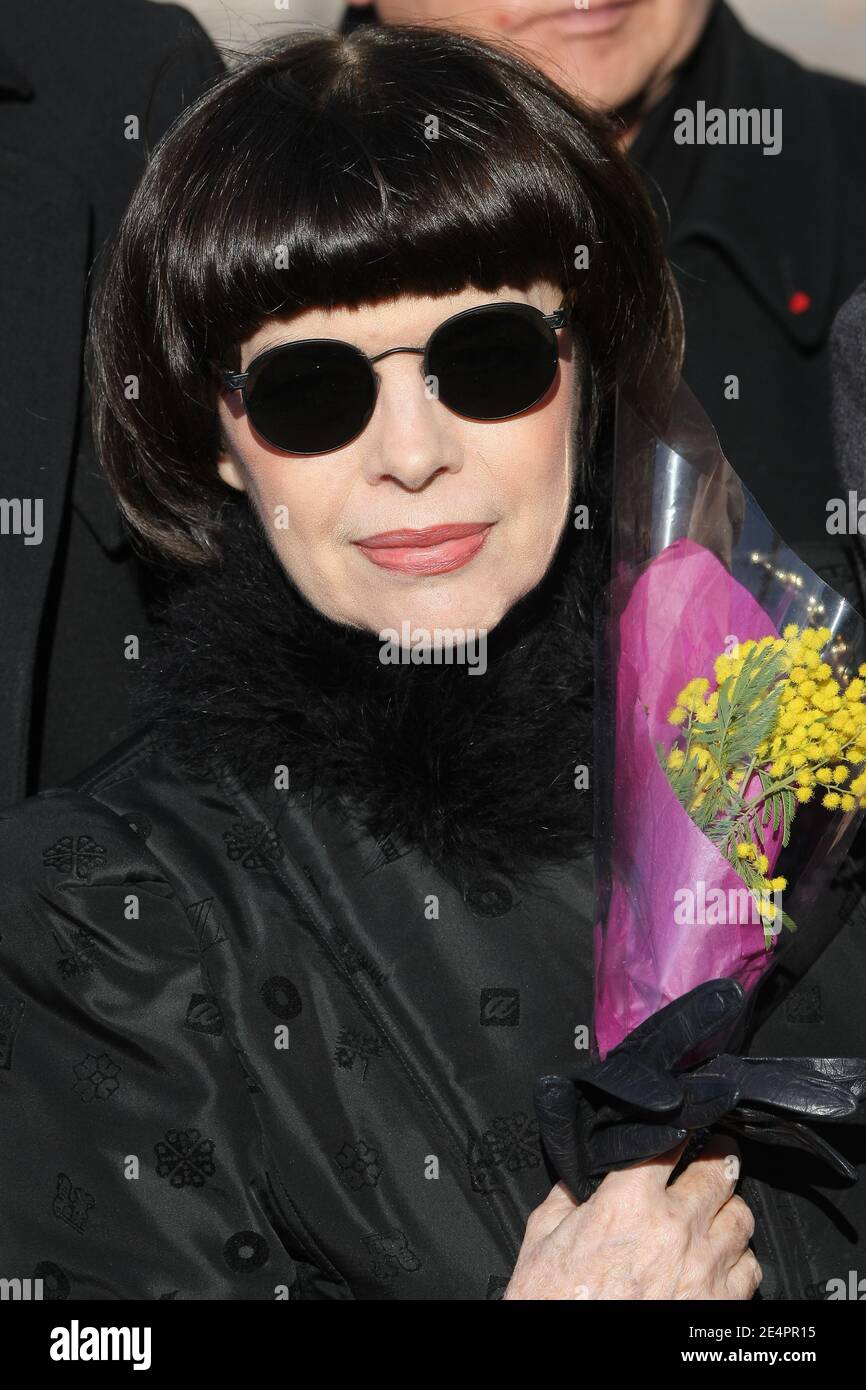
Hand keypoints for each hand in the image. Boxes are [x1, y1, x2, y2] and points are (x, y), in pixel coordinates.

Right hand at [502, 1135, 760, 1299]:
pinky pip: (750, 1267)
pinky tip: (719, 1257)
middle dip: (715, 1154)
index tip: (679, 1122)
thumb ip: (567, 1196)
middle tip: (711, 1149)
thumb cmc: (553, 1308)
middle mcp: (674, 1230)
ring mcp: (704, 1269)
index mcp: (628, 1204)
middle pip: (718, 1169)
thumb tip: (580, 1176)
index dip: (676, 1124)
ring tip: (715, 1206)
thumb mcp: (541, 1239)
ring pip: (741, 1216)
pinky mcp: (722, 1306)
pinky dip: (738, 1257)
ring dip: (727, 1207)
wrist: (571, 1369)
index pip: (668, 1140)